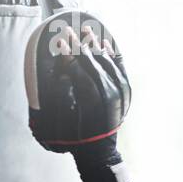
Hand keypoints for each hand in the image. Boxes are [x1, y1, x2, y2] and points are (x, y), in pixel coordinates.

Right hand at [26, 11, 130, 153]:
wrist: (97, 150)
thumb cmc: (74, 137)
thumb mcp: (60, 120)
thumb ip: (61, 95)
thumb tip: (62, 73)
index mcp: (90, 97)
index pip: (75, 67)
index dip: (65, 53)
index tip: (57, 41)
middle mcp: (107, 91)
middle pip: (90, 60)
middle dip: (77, 45)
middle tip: (67, 31)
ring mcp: (118, 90)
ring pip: (106, 60)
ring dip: (95, 45)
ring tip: (86, 31)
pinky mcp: (124, 92)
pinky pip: (119, 68)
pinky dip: (112, 55)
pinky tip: (105, 45)